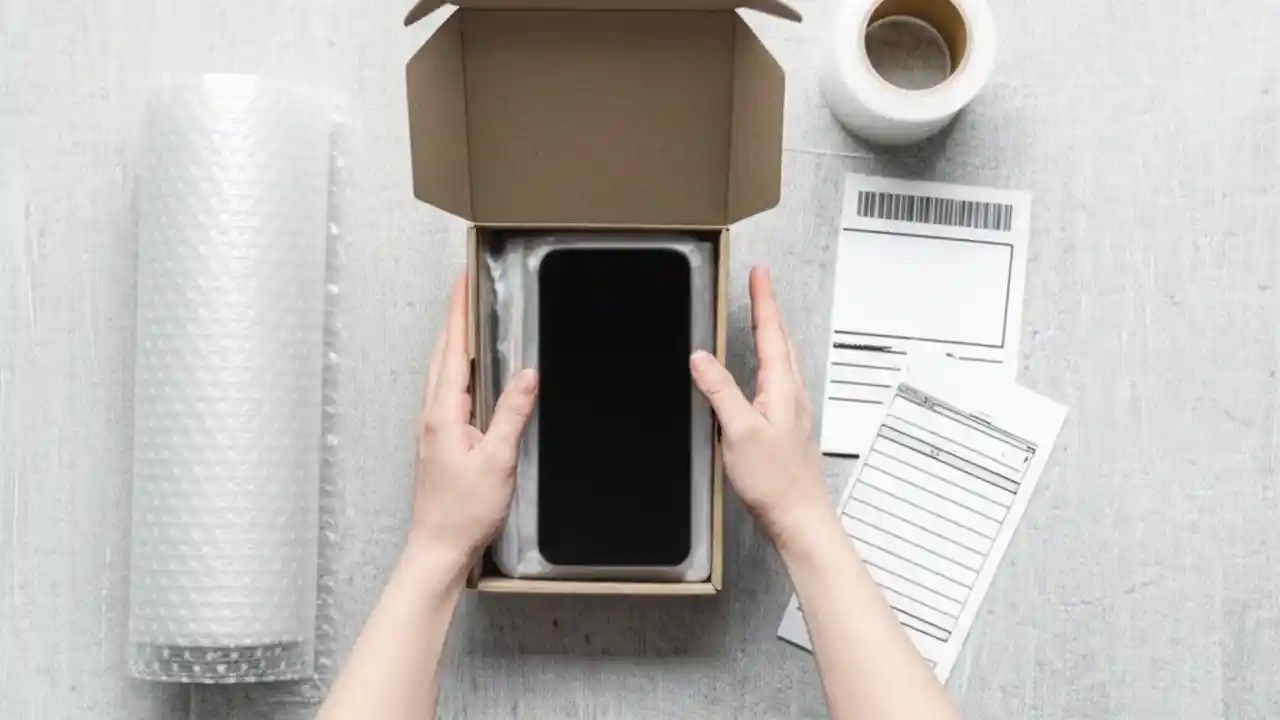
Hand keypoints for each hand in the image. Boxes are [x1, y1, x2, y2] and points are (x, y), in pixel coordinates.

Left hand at [410, 275, 538, 569]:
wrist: (438, 549)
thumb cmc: (463, 512)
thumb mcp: (498, 459)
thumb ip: (513, 413)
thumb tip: (526, 374)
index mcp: (443, 414)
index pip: (452, 350)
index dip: (458, 313)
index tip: (462, 282)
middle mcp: (431, 417)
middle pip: (441, 355)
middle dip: (453, 319)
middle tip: (464, 289)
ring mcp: (431, 430)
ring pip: (440, 374)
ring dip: (451, 343)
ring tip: (465, 320)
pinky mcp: (437, 443)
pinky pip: (444, 394)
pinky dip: (454, 370)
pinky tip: (465, 376)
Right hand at [689, 266, 830, 547]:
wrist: (799, 516)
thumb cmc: (774, 480)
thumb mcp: (738, 431)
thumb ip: (720, 391)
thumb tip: (701, 357)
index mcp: (781, 388)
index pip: (771, 333)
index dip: (764, 300)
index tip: (759, 273)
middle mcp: (791, 394)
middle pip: (781, 341)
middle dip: (769, 310)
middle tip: (759, 286)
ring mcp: (792, 410)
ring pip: (782, 360)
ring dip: (772, 334)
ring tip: (762, 317)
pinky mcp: (787, 426)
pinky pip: (778, 381)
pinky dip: (769, 361)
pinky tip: (761, 373)